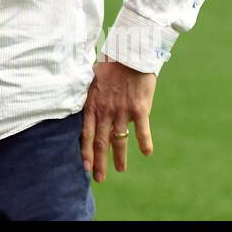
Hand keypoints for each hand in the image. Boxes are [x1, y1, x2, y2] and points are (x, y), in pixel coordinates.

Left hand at [80, 57, 155, 182]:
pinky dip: (144, 142)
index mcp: (92, 104)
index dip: (85, 152)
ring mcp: (122, 110)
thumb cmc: (110, 65)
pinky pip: (142, 130)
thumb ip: (91, 99)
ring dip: (119, 157)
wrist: (129, 53)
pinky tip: (147, 153)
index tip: (85, 168)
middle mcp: (105, 110)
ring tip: (119, 169)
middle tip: (99, 178)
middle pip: (100, 141)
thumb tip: (87, 113)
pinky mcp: (139, 108)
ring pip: (119, 139)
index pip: (85, 133)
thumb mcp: (93, 81)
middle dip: (99, 162)